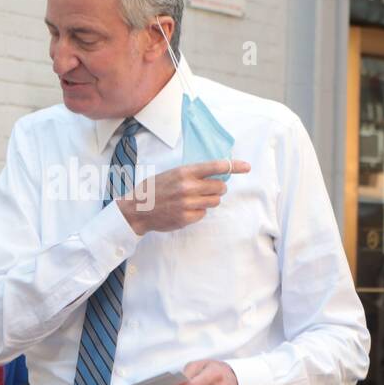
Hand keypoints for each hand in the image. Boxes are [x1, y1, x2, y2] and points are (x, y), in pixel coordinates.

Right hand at [116, 159, 250, 234]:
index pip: (215, 167)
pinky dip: (198, 212)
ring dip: (209, 200)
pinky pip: (203, 214)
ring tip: (193, 200)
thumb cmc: (154, 189)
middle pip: (220, 187)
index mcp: (184, 172)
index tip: (246, 167)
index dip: (234, 166)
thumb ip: (192, 173)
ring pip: (214, 201)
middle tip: (209, 189)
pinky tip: (185, 210)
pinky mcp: (187, 218)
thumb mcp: (172, 173)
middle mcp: (188, 187)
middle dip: (218, 188)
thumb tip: (215, 174)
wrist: (137, 209)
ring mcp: (188, 204)